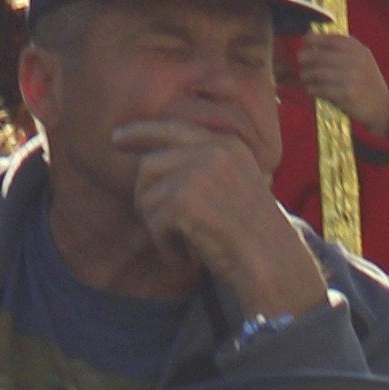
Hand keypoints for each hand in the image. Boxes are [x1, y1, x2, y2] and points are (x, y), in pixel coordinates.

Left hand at [126, 119, 322, 322]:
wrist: (272, 261)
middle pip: (149, 165)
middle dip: (147, 198)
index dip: (140, 131)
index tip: (116, 137)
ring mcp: (199, 172)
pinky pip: (154, 222)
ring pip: (146, 196)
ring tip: (182, 243)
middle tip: (163, 227)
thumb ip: (203, 166)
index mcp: (227, 144)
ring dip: (157, 227)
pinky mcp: (185, 199)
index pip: (173, 128)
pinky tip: (185, 256)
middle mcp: (212, 151)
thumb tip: (149, 162)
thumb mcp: (236, 184)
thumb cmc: (253, 234)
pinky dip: (165, 246)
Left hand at [289, 26, 388, 139]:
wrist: (381, 104)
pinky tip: (311, 89)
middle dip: (305, 58)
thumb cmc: (364, 78)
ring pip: (317, 73)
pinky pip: (321, 89)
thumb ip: (341, 46)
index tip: (304, 43)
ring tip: (304, 77)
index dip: (312, 39)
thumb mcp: (360, 56)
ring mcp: (350, 78)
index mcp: (356, 48)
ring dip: (306, 75)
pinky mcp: (346, 95)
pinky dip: (312, 88)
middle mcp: (354, 60)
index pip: (328, 39)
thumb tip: (310, 36)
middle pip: (318, 56)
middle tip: (301, 61)